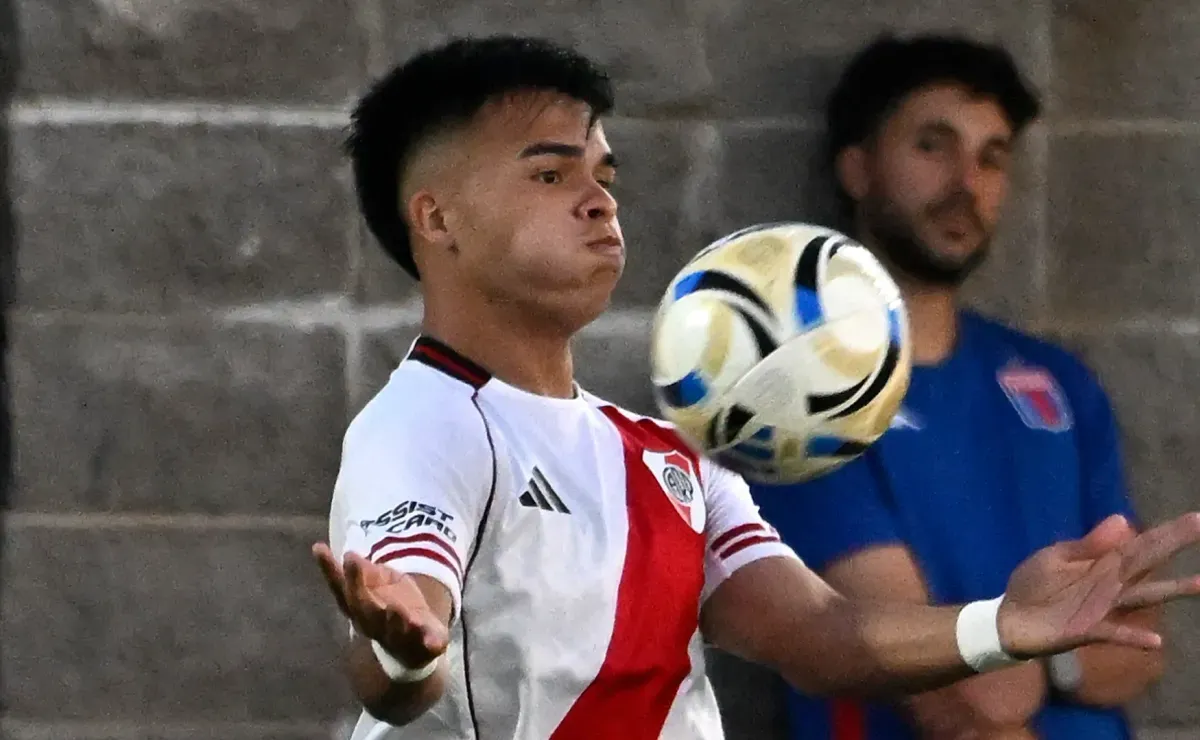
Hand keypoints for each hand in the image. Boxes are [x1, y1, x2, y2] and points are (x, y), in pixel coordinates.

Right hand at [313, 543, 448, 669]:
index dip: (329, 570)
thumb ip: (365, 572)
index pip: (340, 589)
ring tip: (393, 608)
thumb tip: (349, 554)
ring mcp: (399, 636)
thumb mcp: (380, 583)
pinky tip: (431, 641)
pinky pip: (428, 644)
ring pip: (392, 629)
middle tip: (351, 562)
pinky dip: (430, 642)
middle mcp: (374, 625)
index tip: (319, 547)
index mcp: (360, 608)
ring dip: (393, 620)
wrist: (416, 646)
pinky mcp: (426, 644)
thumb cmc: (391, 609)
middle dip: (357, 587)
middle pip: (363, 608)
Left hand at [997, 513, 1199, 657]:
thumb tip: (1123, 520)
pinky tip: (1157, 640)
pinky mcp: (1089, 629)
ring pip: (1143, 596)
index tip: (1197, 518)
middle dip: (1174, 545)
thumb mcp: (1055, 558)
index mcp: (1103, 562)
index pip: (1140, 543)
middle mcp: (1112, 584)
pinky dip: (1134, 637)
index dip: (1167, 532)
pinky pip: (1115, 633)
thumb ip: (1088, 545)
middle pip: (1148, 561)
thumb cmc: (1035, 584)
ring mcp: (1105, 607)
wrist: (1010, 618)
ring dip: (1171, 590)